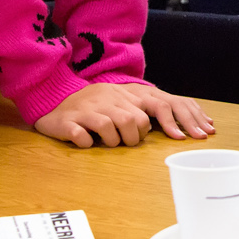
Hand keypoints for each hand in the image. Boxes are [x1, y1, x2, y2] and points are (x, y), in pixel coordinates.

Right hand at [34, 82, 215, 147]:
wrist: (53, 100)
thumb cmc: (92, 107)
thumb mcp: (119, 103)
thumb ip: (142, 111)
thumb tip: (173, 126)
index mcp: (124, 95)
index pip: (156, 105)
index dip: (172, 123)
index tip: (184, 139)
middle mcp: (108, 99)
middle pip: (134, 121)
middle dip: (134, 138)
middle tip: (126, 142)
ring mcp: (87, 110)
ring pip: (110, 127)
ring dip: (112, 141)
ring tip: (107, 143)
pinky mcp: (68, 121)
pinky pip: (81, 136)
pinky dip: (85, 142)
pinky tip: (85, 142)